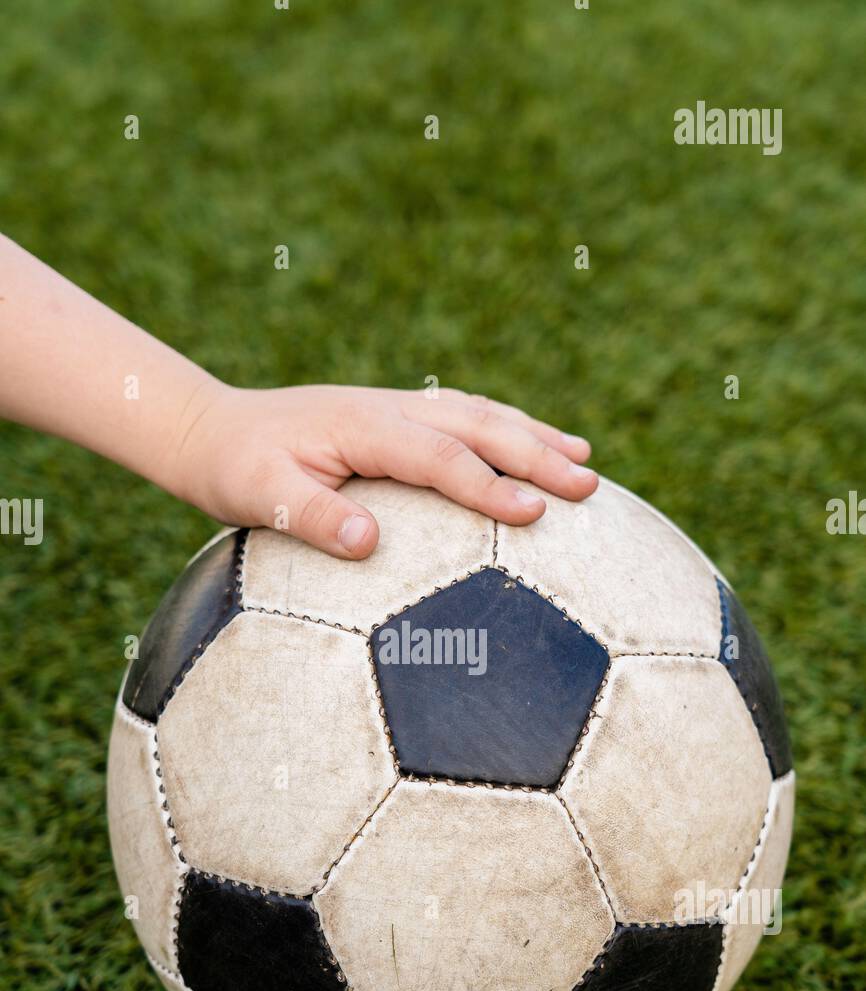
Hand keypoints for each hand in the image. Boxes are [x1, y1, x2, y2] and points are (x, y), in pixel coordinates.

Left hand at [175, 382, 597, 557]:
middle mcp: (389, 409)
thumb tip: (369, 544)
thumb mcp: (259, 497)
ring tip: (584, 459)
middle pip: (478, 425)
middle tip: (588, 485)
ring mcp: (396, 408)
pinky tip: (531, 445)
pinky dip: (505, 428)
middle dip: (537, 453)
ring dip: (533, 435)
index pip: (440, 458)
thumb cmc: (234, 470)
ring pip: (479, 414)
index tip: (535, 513)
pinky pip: (462, 417)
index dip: (489, 485)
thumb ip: (313, 517)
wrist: (210, 428)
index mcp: (363, 428)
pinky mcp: (395, 418)